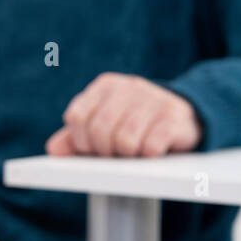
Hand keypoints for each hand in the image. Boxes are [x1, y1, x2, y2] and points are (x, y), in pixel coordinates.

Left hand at [46, 72, 201, 156]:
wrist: (185, 118)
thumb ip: (76, 137)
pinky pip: (151, 146)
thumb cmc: (137, 124)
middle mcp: (130, 86)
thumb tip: (55, 149)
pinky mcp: (174, 117)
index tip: (91, 149)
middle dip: (104, 151)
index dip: (80, 140)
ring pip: (125, 140)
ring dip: (128, 155)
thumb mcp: (105, 125)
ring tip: (135, 151)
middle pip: (100, 130)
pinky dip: (149, 154)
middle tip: (115, 154)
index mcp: (107, 85)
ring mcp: (155, 99)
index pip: (77, 116)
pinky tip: (154, 149)